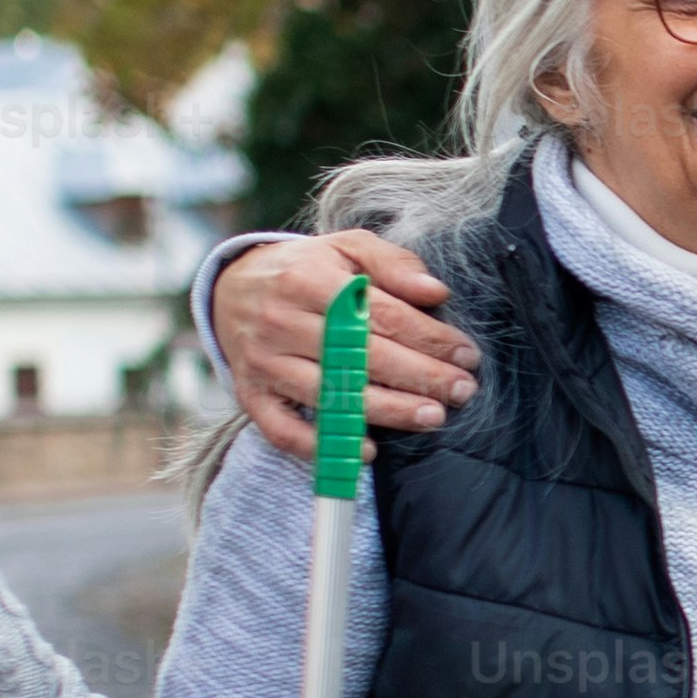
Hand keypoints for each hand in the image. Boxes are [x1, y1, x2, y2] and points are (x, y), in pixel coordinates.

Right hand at [222, 230, 475, 452]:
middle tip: (461, 390)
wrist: (230, 287)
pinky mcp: (251, 395)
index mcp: (309, 279)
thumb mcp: (345, 247)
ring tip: (431, 416)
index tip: (465, 355)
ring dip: (385, 410)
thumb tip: (435, 291)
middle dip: (419, 376)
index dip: (428, 337)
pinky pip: (283, 429)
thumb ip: (392, 263)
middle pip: (360, 356)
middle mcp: (282, 322)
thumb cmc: (304, 269)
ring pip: (329, 394)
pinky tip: (365, 449)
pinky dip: (322, 446)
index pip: (379, 314)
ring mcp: (264, 362)